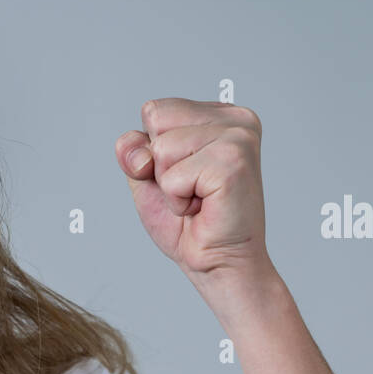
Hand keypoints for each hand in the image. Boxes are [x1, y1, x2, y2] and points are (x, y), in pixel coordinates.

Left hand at [115, 98, 269, 282]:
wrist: (217, 263)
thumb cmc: (190, 224)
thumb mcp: (148, 178)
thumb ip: (134, 151)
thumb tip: (136, 148)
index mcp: (220, 115)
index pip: (155, 110)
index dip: (151, 150)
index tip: (183, 176)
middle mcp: (236, 120)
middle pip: (155, 119)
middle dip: (159, 164)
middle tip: (191, 190)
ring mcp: (238, 138)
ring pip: (162, 147)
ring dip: (170, 185)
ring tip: (198, 199)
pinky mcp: (233, 162)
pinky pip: (172, 177)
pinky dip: (178, 200)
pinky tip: (204, 207)